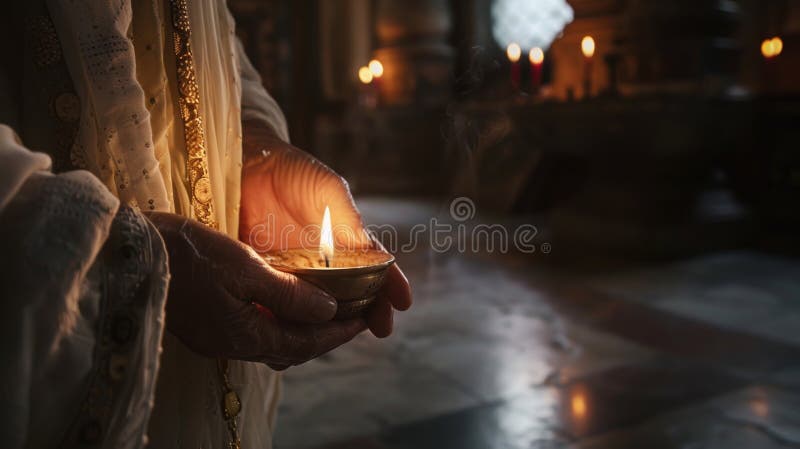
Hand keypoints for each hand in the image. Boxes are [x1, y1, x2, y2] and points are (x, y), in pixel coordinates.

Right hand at [146, 212, 366, 369]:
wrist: (132, 251)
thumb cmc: (189, 253)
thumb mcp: (245, 268)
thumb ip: (289, 294)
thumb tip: (329, 311)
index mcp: (246, 335)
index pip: (307, 342)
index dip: (339, 332)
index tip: (365, 319)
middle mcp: (233, 345)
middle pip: (292, 348)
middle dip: (325, 335)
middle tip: (351, 317)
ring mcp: (217, 338)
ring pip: (273, 343)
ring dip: (302, 332)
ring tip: (324, 312)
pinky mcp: (206, 326)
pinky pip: (254, 333)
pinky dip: (278, 323)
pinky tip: (284, 305)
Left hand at [239, 120, 411, 336]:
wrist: (244, 165)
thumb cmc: (292, 172)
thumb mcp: (327, 190)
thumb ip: (347, 217)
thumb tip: (372, 248)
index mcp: (344, 245)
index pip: (374, 271)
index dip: (391, 287)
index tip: (402, 303)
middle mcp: (322, 267)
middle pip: (350, 300)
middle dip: (367, 315)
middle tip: (379, 327)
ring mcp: (292, 277)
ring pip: (315, 312)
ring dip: (326, 328)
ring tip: (333, 338)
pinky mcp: (261, 281)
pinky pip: (275, 308)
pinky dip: (283, 325)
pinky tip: (286, 338)